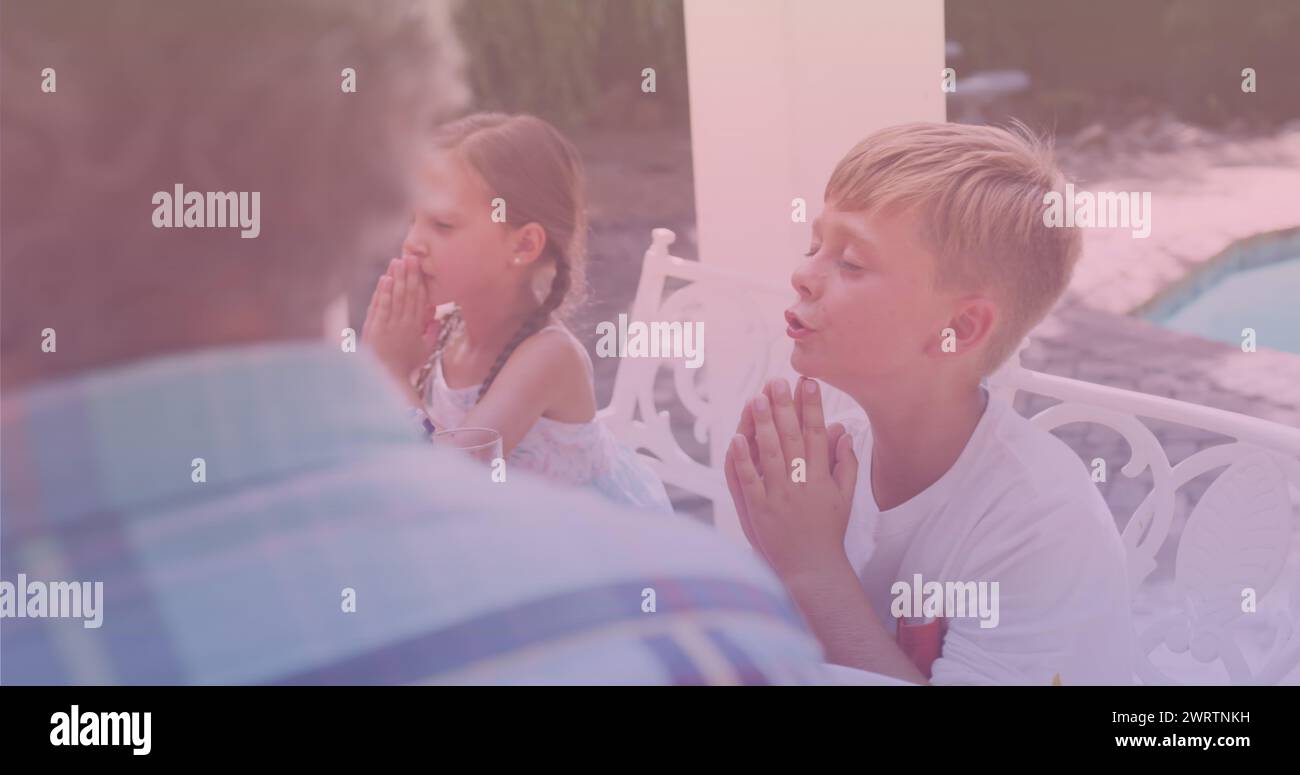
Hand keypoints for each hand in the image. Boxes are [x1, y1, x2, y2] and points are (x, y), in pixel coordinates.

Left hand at [361, 256, 438, 381]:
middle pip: (407, 294)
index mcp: (416, 326)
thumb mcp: (425, 351)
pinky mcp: (373, 327)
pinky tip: (384, 279)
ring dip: (396, 278)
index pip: (418, 299)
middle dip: (409, 274)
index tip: (419, 267)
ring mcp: (387, 324)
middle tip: (410, 257)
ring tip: (397, 262)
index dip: (419, 281)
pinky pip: (380, 306)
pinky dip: (382, 292)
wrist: (386, 377)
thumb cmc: (406, 365)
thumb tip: (436, 317)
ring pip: (394, 297)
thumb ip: (432, 333)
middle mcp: (403, 323)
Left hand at [724, 377, 857, 579]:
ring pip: (771, 454)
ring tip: (757, 398)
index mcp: (822, 476)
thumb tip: (844, 432)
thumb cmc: (828, 531)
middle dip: (785, 407)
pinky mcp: (760, 511)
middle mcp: (802, 483)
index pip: (817, 434)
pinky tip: (737, 439)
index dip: (812, 406)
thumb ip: (846, 464)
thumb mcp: (845, 497)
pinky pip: (750, 481)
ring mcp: (780, 496)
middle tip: (777, 381)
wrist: (813, 569)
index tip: (807, 381)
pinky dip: (744, 460)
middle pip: (793, 437)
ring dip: (763, 425)